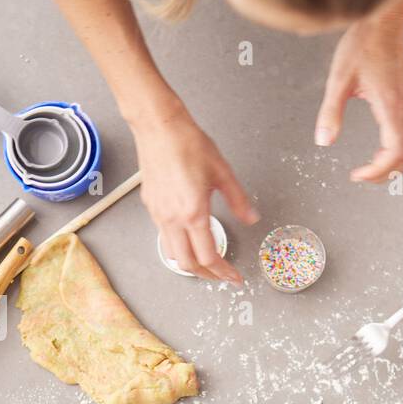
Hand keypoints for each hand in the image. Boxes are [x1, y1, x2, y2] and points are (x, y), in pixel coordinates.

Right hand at [132, 101, 257, 283]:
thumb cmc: (187, 143)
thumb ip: (238, 200)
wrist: (159, 127)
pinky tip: (190, 240)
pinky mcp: (151, 206)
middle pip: (188, 264)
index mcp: (193, 212)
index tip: (233, 277)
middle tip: (221, 276)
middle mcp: (172, 218)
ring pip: (173, 254)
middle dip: (207, 275)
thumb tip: (251, 218)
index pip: (209, 256)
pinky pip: (164, 237)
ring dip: (191, 264)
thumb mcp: (222, 173)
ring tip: (207, 263)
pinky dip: (179, 247)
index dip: (223, 272)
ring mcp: (158, 214)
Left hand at [315, 15, 402, 181]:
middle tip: (363, 176)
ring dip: (396, 164)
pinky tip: (382, 147)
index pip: (393, 154)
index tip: (357, 175)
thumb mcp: (339, 80)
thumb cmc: (363, 45)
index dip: (376, 172)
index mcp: (392, 107)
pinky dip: (402, 150)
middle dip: (385, 174)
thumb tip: (323, 140)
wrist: (384, 22)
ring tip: (373, 165)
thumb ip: (331, 113)